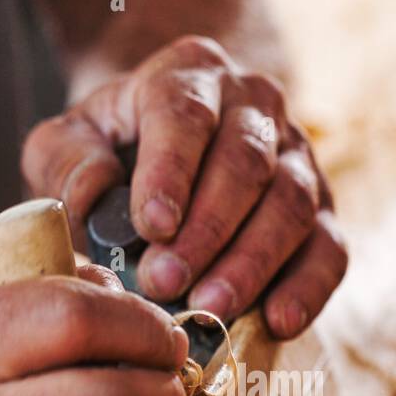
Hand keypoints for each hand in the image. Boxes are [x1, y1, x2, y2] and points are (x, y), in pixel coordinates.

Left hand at [22, 36, 347, 337]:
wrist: (168, 148)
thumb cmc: (112, 152)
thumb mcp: (69, 142)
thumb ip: (66, 162)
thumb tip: (95, 194)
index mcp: (190, 74)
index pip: (185, 116)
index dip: (171, 172)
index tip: (152, 226)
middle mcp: (255, 104)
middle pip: (245, 163)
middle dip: (207, 230)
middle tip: (166, 282)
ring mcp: (297, 156)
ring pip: (292, 205)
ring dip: (252, 262)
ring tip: (210, 308)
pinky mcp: (322, 210)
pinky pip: (329, 248)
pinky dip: (308, 287)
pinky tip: (279, 322)